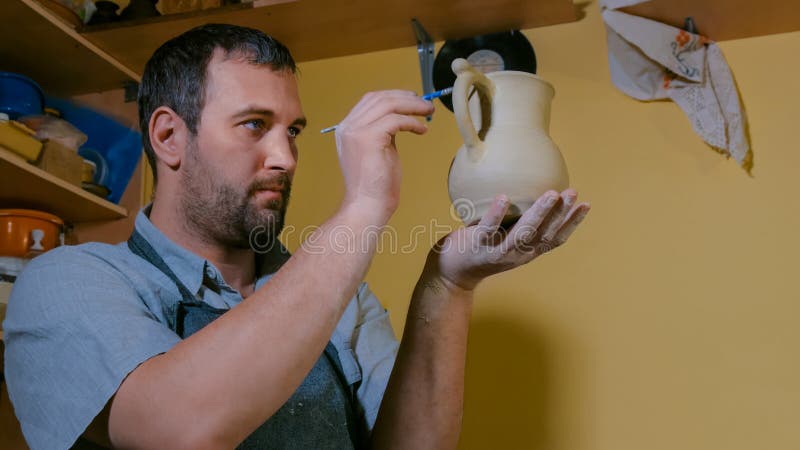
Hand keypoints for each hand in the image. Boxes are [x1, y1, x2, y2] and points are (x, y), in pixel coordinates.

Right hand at [334, 90, 433, 222]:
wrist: (368, 205)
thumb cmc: (376, 184)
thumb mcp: (378, 150)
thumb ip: (383, 131)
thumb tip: (401, 115)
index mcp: (346, 129)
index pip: (370, 100)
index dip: (394, 96)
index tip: (413, 100)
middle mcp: (347, 127)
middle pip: (379, 98)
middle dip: (406, 97)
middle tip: (426, 104)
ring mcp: (356, 132)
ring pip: (388, 105)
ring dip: (412, 106)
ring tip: (428, 111)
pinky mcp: (369, 138)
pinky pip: (396, 120)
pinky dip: (412, 122)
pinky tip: (422, 130)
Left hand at [425, 189, 590, 291]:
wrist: (451, 273)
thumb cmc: (481, 248)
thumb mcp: (505, 239)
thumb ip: (518, 224)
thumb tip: (531, 190)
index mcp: (527, 252)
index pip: (556, 239)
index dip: (572, 223)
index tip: (586, 204)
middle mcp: (516, 254)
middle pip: (544, 234)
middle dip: (560, 214)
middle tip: (572, 192)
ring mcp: (498, 251)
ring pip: (523, 233)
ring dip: (538, 213)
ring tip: (550, 194)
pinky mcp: (477, 246)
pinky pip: (489, 229)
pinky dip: (497, 214)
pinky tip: (503, 197)